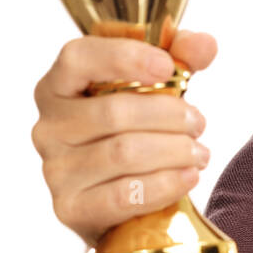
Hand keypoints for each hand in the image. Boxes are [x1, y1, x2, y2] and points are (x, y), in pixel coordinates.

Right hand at [31, 30, 216, 247]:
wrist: (118, 206)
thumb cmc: (132, 136)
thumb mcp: (154, 90)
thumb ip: (179, 59)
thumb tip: (204, 44)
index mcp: (58, 86)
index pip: (79, 58)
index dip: (125, 57)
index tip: (168, 67)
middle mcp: (48, 127)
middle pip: (114, 112)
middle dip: (168, 115)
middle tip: (197, 123)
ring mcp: (55, 171)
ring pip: (124, 153)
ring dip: (174, 151)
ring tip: (199, 153)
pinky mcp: (70, 208)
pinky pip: (124, 194)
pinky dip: (165, 184)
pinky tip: (188, 177)